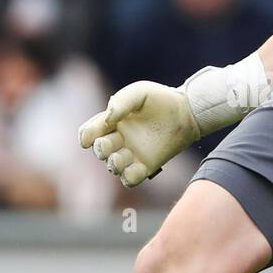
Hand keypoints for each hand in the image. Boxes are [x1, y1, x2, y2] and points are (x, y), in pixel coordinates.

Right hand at [78, 80, 199, 187]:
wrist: (186, 112)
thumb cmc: (161, 100)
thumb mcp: (140, 92)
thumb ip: (121, 101)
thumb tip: (107, 119)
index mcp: (112, 122)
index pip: (89, 133)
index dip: (86, 136)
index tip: (89, 138)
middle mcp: (119, 139)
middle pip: (99, 151)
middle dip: (101, 149)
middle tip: (111, 142)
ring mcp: (132, 154)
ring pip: (113, 167)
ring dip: (114, 163)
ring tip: (124, 154)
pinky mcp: (146, 166)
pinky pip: (130, 179)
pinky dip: (129, 176)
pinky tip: (138, 166)